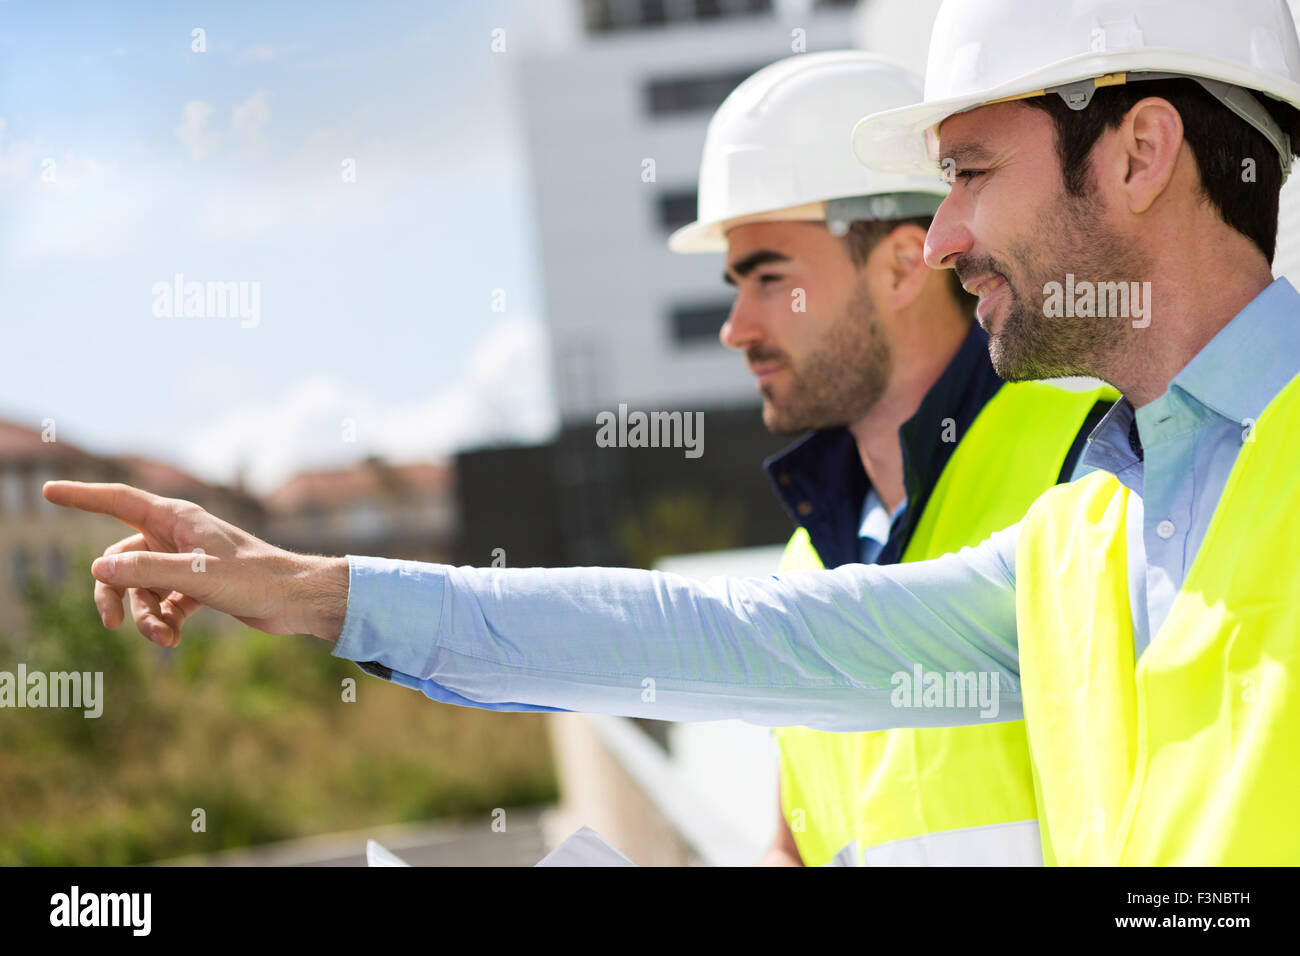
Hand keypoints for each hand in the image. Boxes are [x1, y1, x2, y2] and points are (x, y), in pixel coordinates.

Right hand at [41, 481, 349, 645]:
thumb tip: (98, 570)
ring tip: (164, 638)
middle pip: (122, 560)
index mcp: (177, 519)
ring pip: (142, 588)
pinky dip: (163, 622)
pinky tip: (174, 639)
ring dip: (145, 616)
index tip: (49, 490)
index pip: (119, 500)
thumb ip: (146, 572)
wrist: (297, 600)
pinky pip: (163, 604)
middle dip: (115, 593)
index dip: (82, 496)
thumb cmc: (254, 578)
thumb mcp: (196, 576)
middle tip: (111, 624)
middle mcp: (178, 536)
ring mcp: (187, 562)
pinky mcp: (198, 587)